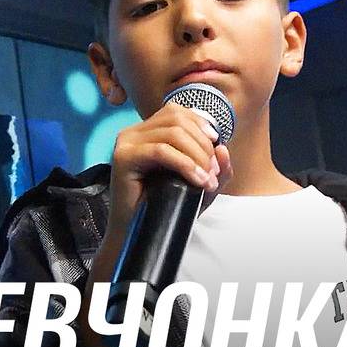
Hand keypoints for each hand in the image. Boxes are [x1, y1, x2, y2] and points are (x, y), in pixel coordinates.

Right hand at [105, 104, 229, 231]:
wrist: (138, 235)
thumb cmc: (166, 208)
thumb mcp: (199, 185)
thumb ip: (215, 167)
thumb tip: (223, 148)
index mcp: (147, 131)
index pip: (177, 111)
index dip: (201, 125)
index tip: (217, 148)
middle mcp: (134, 132)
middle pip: (177, 119)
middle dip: (203, 144)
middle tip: (213, 173)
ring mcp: (126, 143)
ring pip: (172, 133)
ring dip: (197, 155)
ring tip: (207, 179)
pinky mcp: (123, 157)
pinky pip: (160, 151)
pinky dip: (184, 164)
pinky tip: (197, 180)